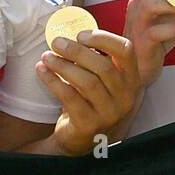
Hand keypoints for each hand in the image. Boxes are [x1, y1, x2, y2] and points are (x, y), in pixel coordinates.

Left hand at [36, 29, 139, 155]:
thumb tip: (70, 35)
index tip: (81, 35)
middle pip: (103, 66)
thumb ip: (95, 59)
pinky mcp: (90, 124)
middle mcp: (126, 97)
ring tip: (47, 57)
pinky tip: (42, 71)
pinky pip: (70, 97)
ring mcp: (109, 113)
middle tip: (56, 43)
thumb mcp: (101, 81)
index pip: (126, 51)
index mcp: (132, 80)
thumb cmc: (90, 102)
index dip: (103, 39)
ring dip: (63, 65)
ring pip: (87, 82)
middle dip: (76, 51)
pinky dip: (53, 81)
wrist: (81, 139)